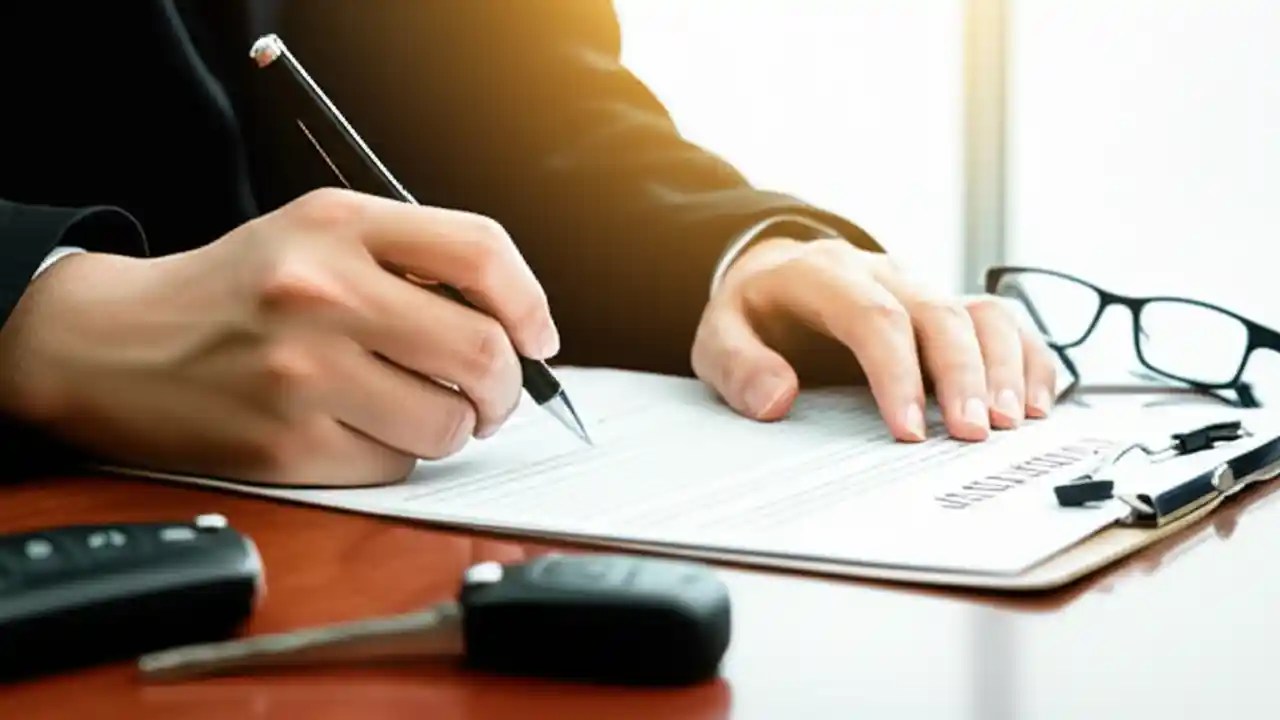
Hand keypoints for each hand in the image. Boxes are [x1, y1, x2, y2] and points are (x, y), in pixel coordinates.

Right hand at [0, 188, 557, 485]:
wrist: (113, 345)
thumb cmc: (235, 292)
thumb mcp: (316, 235)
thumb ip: (412, 260)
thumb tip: (517, 324)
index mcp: (337, 224)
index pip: (480, 250)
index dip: (530, 302)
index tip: (538, 338)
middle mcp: (322, 292)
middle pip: (481, 351)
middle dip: (506, 388)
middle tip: (492, 396)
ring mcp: (303, 373)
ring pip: (447, 423)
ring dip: (449, 427)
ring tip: (410, 409)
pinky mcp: (286, 445)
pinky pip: (394, 466)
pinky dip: (394, 457)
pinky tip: (353, 431)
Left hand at [691, 237, 1056, 441]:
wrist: (777, 275)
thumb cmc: (755, 314)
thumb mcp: (718, 337)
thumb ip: (737, 366)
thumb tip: (775, 401)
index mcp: (824, 275)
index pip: (874, 317)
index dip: (896, 373)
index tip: (906, 431)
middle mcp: (884, 274)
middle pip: (940, 313)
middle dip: (963, 376)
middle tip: (974, 435)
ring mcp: (922, 288)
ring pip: (982, 313)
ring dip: (1006, 367)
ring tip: (1014, 424)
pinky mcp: (947, 309)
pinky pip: (1001, 324)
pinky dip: (1027, 360)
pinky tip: (1036, 405)